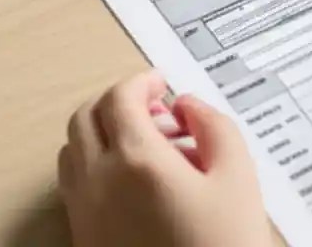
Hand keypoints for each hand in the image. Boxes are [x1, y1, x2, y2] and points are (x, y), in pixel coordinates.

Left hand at [59, 71, 274, 246]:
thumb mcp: (239, 178)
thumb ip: (214, 126)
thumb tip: (187, 105)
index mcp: (137, 160)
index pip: (120, 98)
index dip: (141, 81)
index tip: (161, 83)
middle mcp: (99, 182)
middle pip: (85, 116)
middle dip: (117, 102)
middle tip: (153, 108)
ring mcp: (85, 211)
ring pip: (72, 149)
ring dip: (102, 131)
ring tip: (146, 145)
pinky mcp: (84, 236)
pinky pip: (73, 183)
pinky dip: (94, 164)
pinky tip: (134, 180)